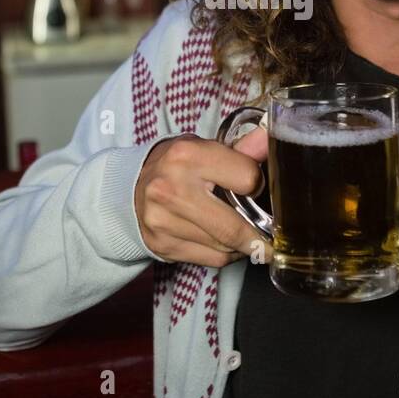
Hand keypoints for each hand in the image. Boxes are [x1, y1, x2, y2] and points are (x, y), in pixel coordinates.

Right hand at [134, 128, 272, 267]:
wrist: (128, 190)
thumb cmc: (176, 166)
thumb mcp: (205, 148)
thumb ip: (242, 149)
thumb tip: (268, 138)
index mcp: (188, 155)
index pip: (247, 178)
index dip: (257, 184)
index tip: (255, 187)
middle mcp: (172, 189)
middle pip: (235, 227)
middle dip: (258, 234)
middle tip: (270, 234)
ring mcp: (164, 222)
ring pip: (225, 247)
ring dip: (241, 244)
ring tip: (241, 232)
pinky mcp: (163, 246)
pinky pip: (213, 260)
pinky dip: (226, 253)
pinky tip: (222, 240)